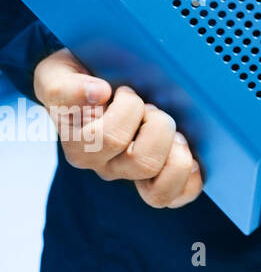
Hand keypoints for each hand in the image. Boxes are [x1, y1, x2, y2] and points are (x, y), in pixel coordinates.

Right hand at [33, 49, 202, 208]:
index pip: (108, 139)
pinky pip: (173, 197)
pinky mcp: (152, 180)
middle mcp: (101, 164)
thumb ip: (66, 86)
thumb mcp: (57, 74)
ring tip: (171, 127)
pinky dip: (189, 179)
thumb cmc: (77, 79)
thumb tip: (98, 94)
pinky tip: (191, 157)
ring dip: (176, 149)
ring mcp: (127, 174)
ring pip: (158, 186)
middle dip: (159, 125)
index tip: (117, 89)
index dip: (128, 109)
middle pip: (143, 161)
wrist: (85, 84)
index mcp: (79, 143)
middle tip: (151, 105)